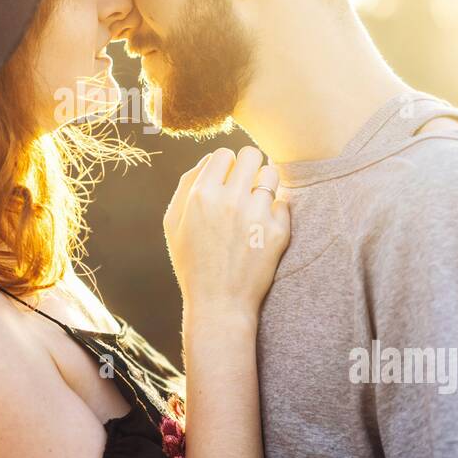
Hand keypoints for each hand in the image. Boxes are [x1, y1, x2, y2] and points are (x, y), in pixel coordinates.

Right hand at [163, 146, 289, 331]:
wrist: (219, 304)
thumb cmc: (193, 263)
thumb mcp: (174, 224)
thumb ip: (186, 185)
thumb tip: (209, 159)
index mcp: (201, 195)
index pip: (223, 154)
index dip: (225, 165)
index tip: (226, 181)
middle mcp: (229, 200)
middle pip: (251, 154)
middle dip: (249, 167)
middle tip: (246, 185)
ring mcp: (256, 215)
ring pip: (271, 174)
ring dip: (265, 184)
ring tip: (256, 203)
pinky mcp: (277, 232)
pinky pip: (283, 203)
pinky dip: (274, 212)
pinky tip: (262, 228)